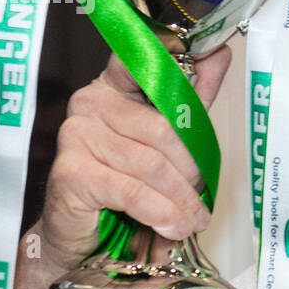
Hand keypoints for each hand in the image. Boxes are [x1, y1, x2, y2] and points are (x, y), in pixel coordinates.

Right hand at [29, 45, 232, 281]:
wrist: (80, 237)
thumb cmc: (125, 185)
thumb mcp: (168, 140)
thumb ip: (191, 97)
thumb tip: (218, 51)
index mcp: (113, 86)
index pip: (143, 60)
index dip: (175, 59)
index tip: (210, 51)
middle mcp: (90, 103)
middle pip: (161, 127)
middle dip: (191, 169)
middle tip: (201, 198)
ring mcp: (76, 135)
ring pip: (150, 164)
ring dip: (180, 199)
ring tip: (192, 220)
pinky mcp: (70, 172)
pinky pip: (132, 191)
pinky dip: (160, 213)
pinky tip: (171, 227)